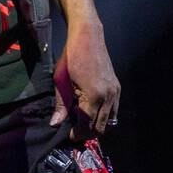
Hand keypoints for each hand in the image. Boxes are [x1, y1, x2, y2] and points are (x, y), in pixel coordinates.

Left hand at [50, 21, 120, 140]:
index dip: (76, 133)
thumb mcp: (61, 81)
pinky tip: (92, 112)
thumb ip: (61, 105)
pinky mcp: (117, 88)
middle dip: (86, 133)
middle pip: (100, 127)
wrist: (88, 37)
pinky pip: (114, 112)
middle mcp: (108, 97)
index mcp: (93, 96)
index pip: (86, 125)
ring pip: (109, 122)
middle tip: (74, 131)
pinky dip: (104, 117)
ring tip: (83, 123)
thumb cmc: (71, 57)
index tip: (68, 135)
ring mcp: (115, 93)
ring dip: (97, 127)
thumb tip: (55, 124)